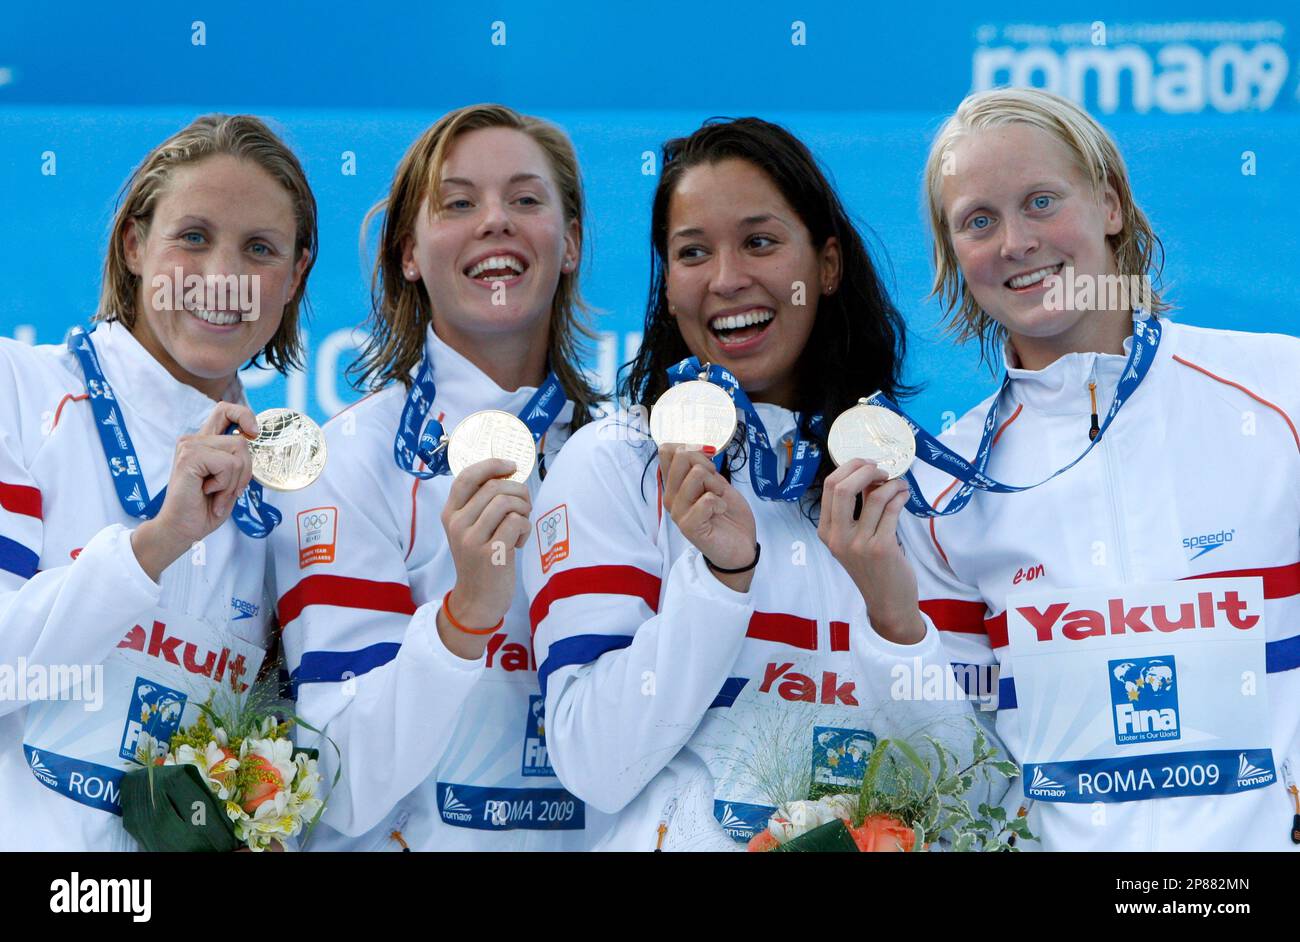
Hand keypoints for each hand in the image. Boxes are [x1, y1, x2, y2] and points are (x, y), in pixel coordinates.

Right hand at [130, 402, 257, 581]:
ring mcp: (190, 446)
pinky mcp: (188, 457)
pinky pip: (228, 464)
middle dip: (245, 470)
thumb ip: (238, 459)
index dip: (244, 415)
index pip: (225, 410)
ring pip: (238, 452)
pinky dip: (225, 484)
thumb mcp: (230, 480)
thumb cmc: (205, 508)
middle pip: (241, 439)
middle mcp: (195, 440)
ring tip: (216, 493)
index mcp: (205, 443)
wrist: (182, 529)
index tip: (254, 433)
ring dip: (234, 481)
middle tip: (230, 490)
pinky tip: (208, 492)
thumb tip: (252, 439)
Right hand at [438, 458, 530, 646]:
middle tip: (524, 507)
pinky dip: (525, 527)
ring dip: (523, 510)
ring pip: (507, 502)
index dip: (492, 464)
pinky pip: (516, 521)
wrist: (477, 600)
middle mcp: (457, 524)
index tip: (512, 466)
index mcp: (450, 514)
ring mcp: (472, 539)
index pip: (467, 476)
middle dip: (518, 491)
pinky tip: (518, 542)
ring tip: (520, 525)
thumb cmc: (481, 560)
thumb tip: (508, 473)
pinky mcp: (491, 553)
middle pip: (495, 486)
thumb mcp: (470, 530)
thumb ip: (481, 504)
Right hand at [658, 443, 756, 591]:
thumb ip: (703, 466)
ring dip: (716, 485)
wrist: (741, 546)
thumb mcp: (716, 482)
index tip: (708, 461)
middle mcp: (671, 496)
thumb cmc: (728, 514)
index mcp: (674, 484)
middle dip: (707, 465)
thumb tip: (698, 447)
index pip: (667, 450)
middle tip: (715, 486)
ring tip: (718, 501)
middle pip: (682, 456)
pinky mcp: (688, 526)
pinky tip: (720, 513)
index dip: (692, 447)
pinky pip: (707, 499)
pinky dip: (721, 502)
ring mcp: (677, 511)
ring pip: (696, 474)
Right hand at [817, 458, 924, 643]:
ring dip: (892, 483)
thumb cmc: (871, 567)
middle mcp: (837, 537)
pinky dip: (900, 496)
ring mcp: (858, 543)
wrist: (887, 601)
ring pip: (874, 496)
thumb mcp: (852, 540)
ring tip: (900, 484)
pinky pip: (891, 509)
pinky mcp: (881, 548)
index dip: (850, 468)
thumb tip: (870, 474)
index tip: (867, 464)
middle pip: (843, 487)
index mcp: (826, 531)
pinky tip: (905, 496)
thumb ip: (854, 511)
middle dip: (866, 469)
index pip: (830, 487)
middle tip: (883, 469)